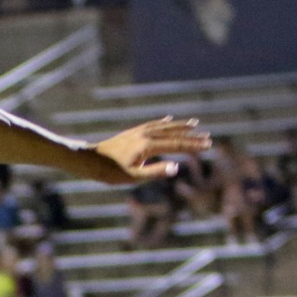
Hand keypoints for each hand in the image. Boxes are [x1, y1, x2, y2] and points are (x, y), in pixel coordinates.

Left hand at [84, 117, 210, 185]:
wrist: (89, 160)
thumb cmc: (110, 172)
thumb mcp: (133, 177)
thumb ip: (155, 172)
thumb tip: (175, 167)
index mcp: (148, 146)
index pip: (176, 145)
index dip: (193, 146)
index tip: (207, 146)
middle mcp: (145, 135)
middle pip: (173, 134)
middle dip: (191, 136)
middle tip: (208, 137)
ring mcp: (138, 132)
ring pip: (164, 126)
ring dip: (180, 125)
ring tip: (194, 123)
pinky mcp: (132, 132)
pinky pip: (152, 124)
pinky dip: (163, 122)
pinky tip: (168, 119)